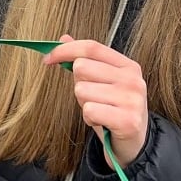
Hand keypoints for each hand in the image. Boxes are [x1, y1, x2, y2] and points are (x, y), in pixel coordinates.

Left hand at [43, 34, 149, 164]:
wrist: (133, 142)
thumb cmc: (112, 108)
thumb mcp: (100, 82)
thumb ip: (85, 59)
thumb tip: (63, 38)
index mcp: (127, 66)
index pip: (90, 47)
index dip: (64, 50)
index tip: (47, 59)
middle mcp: (133, 79)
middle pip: (82, 67)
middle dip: (78, 84)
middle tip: (92, 98)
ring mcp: (132, 100)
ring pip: (81, 90)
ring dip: (84, 103)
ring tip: (99, 111)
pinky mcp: (128, 120)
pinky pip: (89, 110)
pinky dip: (88, 118)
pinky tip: (101, 121)